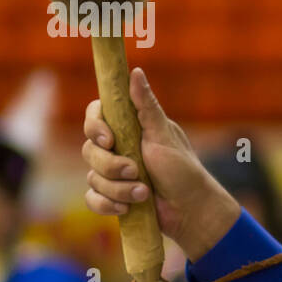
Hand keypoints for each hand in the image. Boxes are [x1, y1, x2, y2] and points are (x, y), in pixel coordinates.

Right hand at [82, 67, 238, 260]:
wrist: (191, 210)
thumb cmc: (183, 169)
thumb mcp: (164, 135)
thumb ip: (146, 107)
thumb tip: (136, 71)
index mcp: (129, 129)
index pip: (95, 116)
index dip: (95, 126)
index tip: (109, 139)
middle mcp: (118, 148)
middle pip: (89, 150)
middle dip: (111, 165)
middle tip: (135, 171)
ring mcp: (113, 173)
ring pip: (92, 177)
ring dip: (118, 189)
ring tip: (143, 194)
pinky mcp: (112, 196)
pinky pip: (92, 199)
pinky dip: (107, 205)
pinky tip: (126, 209)